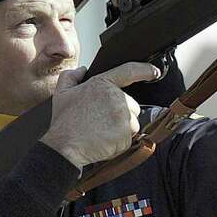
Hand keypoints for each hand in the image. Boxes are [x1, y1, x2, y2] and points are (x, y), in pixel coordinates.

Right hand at [40, 61, 160, 168]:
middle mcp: (116, 97)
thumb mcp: (62, 92)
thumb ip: (72, 76)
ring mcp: (123, 115)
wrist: (65, 146)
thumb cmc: (64, 122)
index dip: (145, 70)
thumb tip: (82, 71)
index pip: (129, 71)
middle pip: (131, 105)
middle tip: (99, 121)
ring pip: (131, 122)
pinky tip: (104, 140)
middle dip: (119, 114)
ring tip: (101, 131)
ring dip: (120, 128)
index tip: (154, 72)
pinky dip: (119, 141)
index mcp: (102, 84)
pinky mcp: (126, 133)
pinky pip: (129, 137)